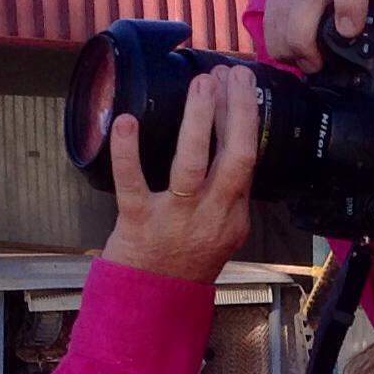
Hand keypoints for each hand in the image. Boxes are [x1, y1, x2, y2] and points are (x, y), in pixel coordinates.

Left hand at [100, 64, 259, 282]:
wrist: (154, 301)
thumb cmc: (185, 260)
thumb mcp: (222, 230)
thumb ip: (228, 192)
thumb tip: (229, 137)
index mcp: (233, 214)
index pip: (247, 159)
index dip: (247, 117)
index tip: (243, 83)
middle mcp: (210, 215)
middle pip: (235, 159)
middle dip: (237, 111)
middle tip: (230, 72)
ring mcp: (175, 219)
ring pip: (192, 166)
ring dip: (198, 121)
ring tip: (201, 85)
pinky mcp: (138, 223)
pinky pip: (132, 183)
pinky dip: (127, 151)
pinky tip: (126, 121)